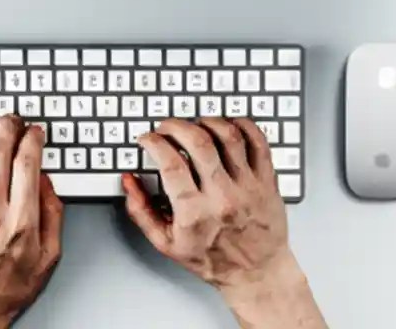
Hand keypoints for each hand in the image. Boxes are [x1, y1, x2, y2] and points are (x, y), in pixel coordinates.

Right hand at [122, 118, 325, 328]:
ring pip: (228, 137)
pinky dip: (243, 125)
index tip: (147, 139)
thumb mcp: (166, 243)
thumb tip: (129, 181)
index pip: (171, 164)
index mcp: (194, 213)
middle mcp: (222, 197)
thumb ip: (141, 211)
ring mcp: (247, 187)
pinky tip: (229, 124)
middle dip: (176, 125)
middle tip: (167, 126)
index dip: (154, 143)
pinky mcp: (266, 182)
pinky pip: (259, 142)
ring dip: (207, 121)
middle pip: (199, 143)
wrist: (256, 274)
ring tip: (195, 124)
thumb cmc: (212, 259)